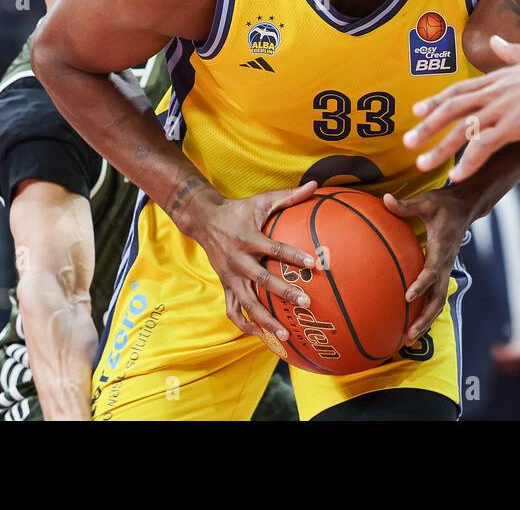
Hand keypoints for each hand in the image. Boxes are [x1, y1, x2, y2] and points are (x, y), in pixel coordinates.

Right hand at [190, 182, 319, 339]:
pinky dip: (244, 325)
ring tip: (285, 335)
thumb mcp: (262, 200)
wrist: (204, 221)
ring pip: (247, 303)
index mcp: (249, 239)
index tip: (314, 264)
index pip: (275, 249)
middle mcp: (239, 261)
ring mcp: (230, 277)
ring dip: (265, 320)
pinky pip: (232, 310)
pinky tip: (261, 335)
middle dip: (284, 293)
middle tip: (306, 303)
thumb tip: (315, 185)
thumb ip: (289, 196)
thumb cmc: (239, 211)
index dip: (294, 256)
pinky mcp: (225, 286)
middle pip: (263, 281)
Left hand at [383, 188, 473, 343]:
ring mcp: (446, 270)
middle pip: (438, 298)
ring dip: (426, 321)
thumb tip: (385, 199)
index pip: (432, 271)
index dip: (421, 284)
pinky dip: (427, 313)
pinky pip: (437, 297)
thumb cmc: (443, 204)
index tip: (407, 296)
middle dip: (424, 318)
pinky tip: (413, 325)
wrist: (465, 207)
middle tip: (408, 335)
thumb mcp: (426, 201)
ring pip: (439, 302)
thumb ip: (406, 205)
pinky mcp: (443, 272)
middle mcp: (445, 264)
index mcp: (441, 248)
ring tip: (409, 340)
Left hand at [405, 36, 519, 181]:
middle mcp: (494, 92)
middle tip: (408, 141)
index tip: (418, 111)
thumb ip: (511, 52)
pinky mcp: (516, 124)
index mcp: (498, 78)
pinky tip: (457, 175)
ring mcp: (503, 108)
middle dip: (428, 126)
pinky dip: (468, 161)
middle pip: (452, 108)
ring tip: (422, 164)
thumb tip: (495, 41)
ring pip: (462, 129)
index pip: (459, 89)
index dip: (437, 100)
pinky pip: (485, 145)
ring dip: (440, 147)